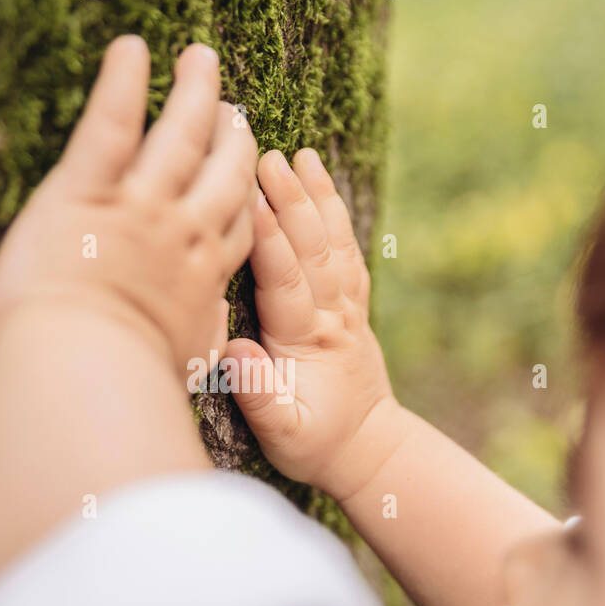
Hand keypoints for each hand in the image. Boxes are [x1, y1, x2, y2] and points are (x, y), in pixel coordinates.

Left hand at [0, 36, 257, 375]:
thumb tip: (216, 327)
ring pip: (178, 136)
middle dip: (231, 134)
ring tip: (200, 58)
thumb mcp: (183, 365)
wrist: (82, 374)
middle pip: (222, 169)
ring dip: (192, 92)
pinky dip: (121, 84)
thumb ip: (201, 334)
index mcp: (203, 276)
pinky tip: (131, 49)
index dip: (248, 192)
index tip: (254, 172)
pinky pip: (110, 125)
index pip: (239, 221)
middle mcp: (182, 232)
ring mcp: (139, 206)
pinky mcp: (85, 191)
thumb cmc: (126, 381)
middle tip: (233, 108)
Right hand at [225, 148, 405, 500]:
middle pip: (311, 249)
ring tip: (299, 155)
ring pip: (332, 241)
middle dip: (291, 201)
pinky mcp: (352, 302)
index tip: (248, 199)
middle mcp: (331, 316)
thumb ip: (260, 395)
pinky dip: (334, 211)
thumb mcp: (283, 435)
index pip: (285, 280)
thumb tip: (237, 351)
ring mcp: (347, 306)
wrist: (367, 450)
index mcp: (306, 342)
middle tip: (268, 157)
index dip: (268, 239)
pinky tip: (320, 180)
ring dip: (316, 196)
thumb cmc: (315, 445)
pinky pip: (345, 247)